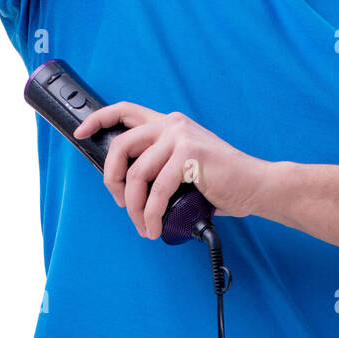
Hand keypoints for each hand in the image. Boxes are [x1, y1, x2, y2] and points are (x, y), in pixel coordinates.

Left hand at [72, 102, 269, 239]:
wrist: (256, 185)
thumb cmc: (221, 181)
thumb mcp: (183, 166)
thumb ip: (159, 166)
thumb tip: (128, 189)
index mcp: (169, 124)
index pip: (126, 110)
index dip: (99, 119)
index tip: (82, 132)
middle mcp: (172, 125)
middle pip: (121, 145)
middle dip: (111, 179)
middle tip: (118, 203)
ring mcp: (181, 138)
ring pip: (137, 174)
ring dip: (134, 208)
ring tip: (144, 225)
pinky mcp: (190, 156)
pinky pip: (157, 191)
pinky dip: (152, 214)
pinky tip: (155, 227)